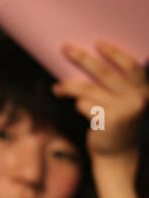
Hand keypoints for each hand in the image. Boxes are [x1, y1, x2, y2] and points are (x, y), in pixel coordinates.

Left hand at [53, 41, 148, 155]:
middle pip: (104, 73)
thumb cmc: (116, 123)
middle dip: (82, 59)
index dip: (114, 53)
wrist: (117, 154)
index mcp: (144, 89)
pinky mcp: (109, 121)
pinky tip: (79, 109)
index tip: (97, 43)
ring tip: (59, 89)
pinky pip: (84, 105)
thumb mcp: (124, 101)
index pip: (130, 66)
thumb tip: (88, 60)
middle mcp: (137, 98)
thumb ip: (117, 85)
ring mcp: (124, 110)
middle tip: (65, 48)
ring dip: (70, 87)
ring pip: (89, 90)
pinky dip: (78, 105)